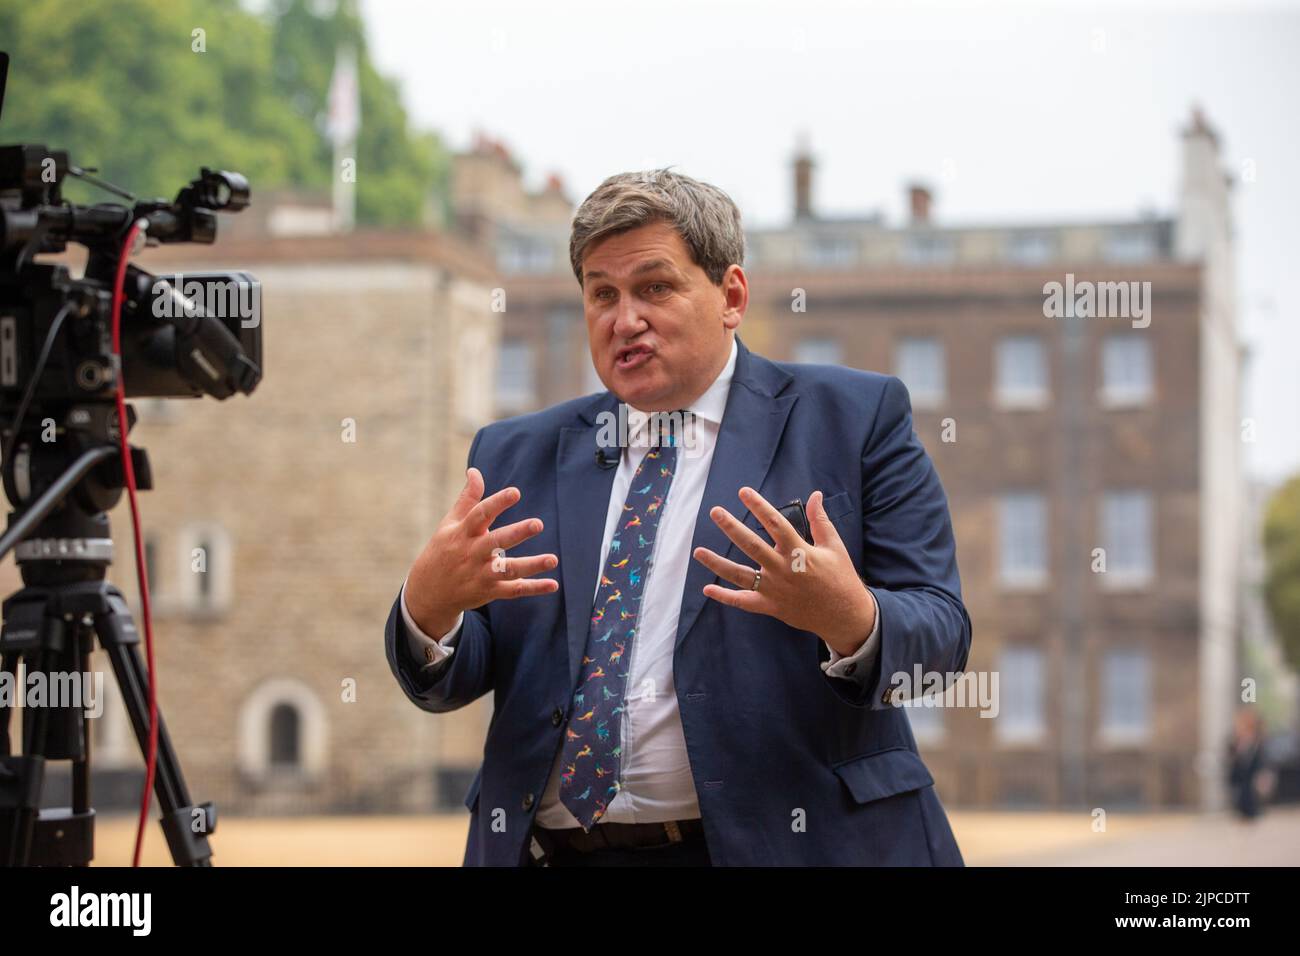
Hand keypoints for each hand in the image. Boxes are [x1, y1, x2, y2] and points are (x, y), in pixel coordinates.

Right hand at [405, 467, 558, 634]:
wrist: (429, 592)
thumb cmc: (444, 550)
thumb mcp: (450, 524)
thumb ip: (467, 499)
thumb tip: (475, 471)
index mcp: (463, 533)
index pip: (480, 515)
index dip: (497, 503)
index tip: (515, 492)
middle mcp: (472, 553)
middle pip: (496, 542)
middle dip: (517, 533)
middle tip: (538, 523)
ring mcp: (481, 574)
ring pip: (508, 569)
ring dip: (531, 565)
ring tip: (553, 559)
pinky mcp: (489, 591)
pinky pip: (514, 590)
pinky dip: (534, 588)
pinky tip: (553, 584)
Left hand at [692, 487, 876, 656]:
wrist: (844, 615)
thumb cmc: (840, 577)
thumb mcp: (833, 546)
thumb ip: (820, 520)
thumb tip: (815, 495)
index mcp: (799, 552)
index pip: (775, 524)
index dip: (759, 506)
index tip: (744, 492)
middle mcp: (783, 570)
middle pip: (752, 546)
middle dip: (732, 527)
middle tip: (716, 512)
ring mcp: (774, 590)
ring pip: (740, 575)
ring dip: (717, 563)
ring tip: (698, 551)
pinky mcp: (770, 607)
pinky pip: (744, 602)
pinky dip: (725, 596)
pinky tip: (707, 587)